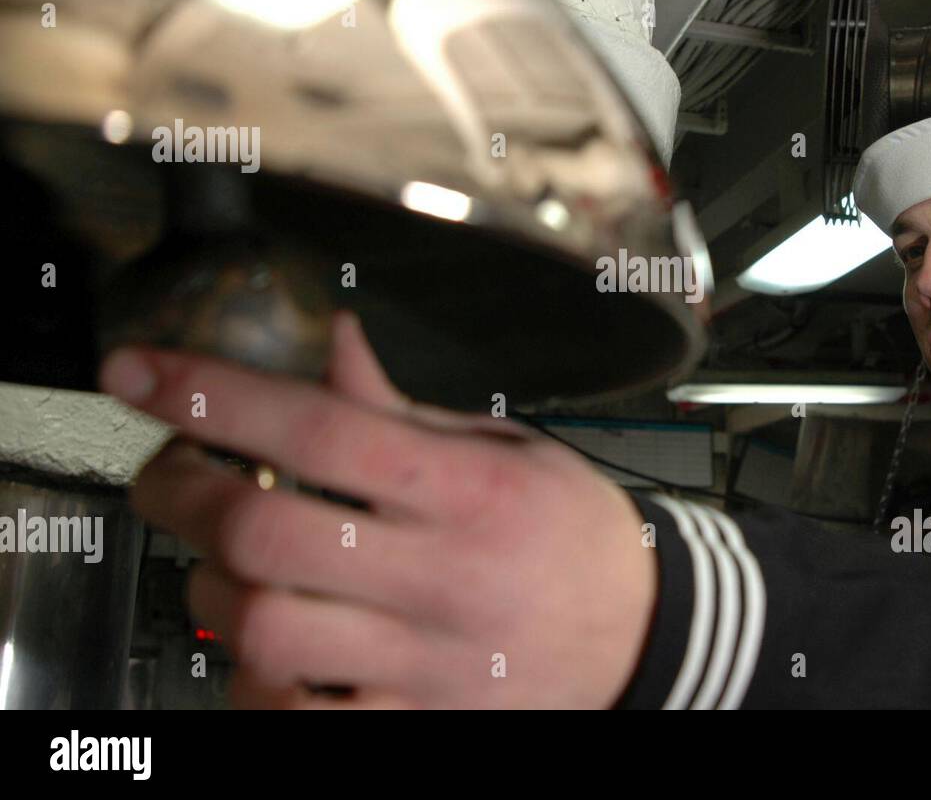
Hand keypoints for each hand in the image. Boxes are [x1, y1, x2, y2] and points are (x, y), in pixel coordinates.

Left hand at [100, 311, 657, 707]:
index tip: (143, 372)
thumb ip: (405, 410)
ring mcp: (427, 660)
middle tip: (170, 471)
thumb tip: (334, 349)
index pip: (321, 426)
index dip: (215, 392)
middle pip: (265, 531)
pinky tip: (273, 647)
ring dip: (215, 589)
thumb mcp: (508, 449)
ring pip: (264, 629)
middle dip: (182, 490)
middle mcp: (444, 574)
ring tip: (231, 568)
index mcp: (469, 489)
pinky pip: (298, 715)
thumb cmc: (575, 536)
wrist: (645, 637)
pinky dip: (257, 679)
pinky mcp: (418, 722)